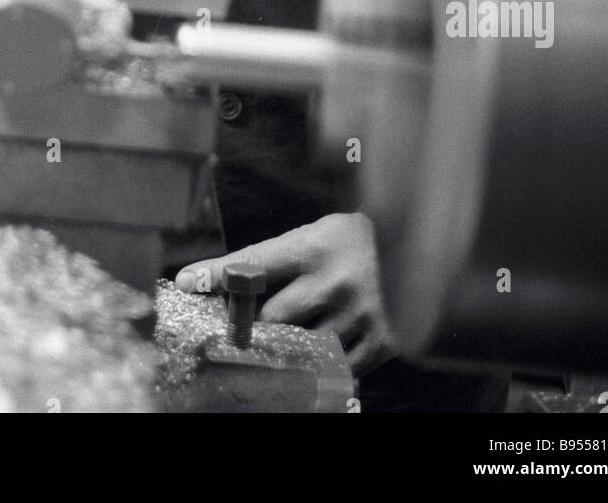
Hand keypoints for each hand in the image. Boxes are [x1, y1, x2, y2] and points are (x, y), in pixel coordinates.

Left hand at [175, 211, 395, 373]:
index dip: (216, 275)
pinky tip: (312, 365)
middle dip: (250, 330)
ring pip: (301, 351)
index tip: (185, 283)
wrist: (422, 246)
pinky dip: (320, 372)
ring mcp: (360, 315)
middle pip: (272, 319)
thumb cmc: (353, 242)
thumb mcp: (312, 236)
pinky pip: (337, 372)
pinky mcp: (382, 342)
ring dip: (283, 355)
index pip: (253, 262)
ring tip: (271, 355)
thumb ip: (268, 260)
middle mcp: (335, 281)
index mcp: (314, 246)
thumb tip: (208, 280)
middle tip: (233, 337)